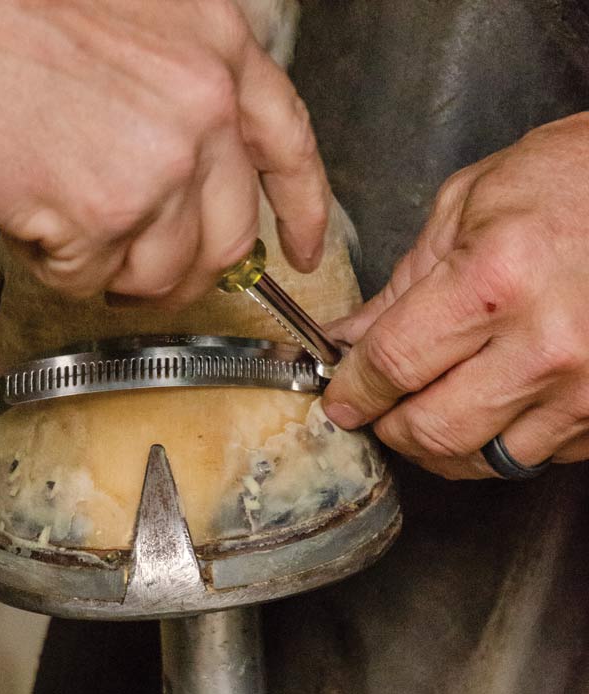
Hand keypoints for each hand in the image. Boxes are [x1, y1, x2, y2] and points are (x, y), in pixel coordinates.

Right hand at [0, 0, 329, 303]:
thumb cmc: (9, 8)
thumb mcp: (139, 24)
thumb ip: (183, 97)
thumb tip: (189, 188)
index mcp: (219, 52)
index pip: (290, 149)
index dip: (303, 211)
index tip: (304, 253)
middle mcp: (202, 110)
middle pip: (229, 240)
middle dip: (187, 271)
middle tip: (148, 276)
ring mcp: (156, 167)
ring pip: (162, 273)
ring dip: (115, 272)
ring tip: (71, 233)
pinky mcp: (100, 216)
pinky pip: (91, 279)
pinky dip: (58, 266)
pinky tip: (31, 222)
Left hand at [321, 113, 588, 478]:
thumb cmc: (565, 180)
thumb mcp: (463, 211)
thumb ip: (400, 288)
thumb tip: (350, 341)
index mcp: (494, 281)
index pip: (394, 364)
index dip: (352, 390)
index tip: (339, 398)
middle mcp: (546, 345)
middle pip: (432, 429)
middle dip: (388, 427)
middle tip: (375, 409)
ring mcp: (588, 388)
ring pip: (482, 459)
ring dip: (438, 445)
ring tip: (426, 409)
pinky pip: (534, 456)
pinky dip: (495, 440)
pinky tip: (487, 404)